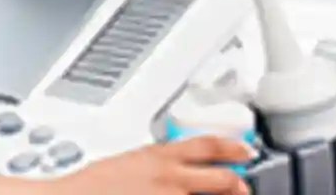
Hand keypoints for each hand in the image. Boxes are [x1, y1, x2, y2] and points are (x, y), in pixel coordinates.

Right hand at [49, 136, 253, 194]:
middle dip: (238, 187)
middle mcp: (171, 179)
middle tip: (240, 188)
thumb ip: (153, 165)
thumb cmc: (91, 187)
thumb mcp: (124, 163)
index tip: (244, 152)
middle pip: (226, 180)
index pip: (208, 146)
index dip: (233, 148)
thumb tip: (170, 171)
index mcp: (159, 157)